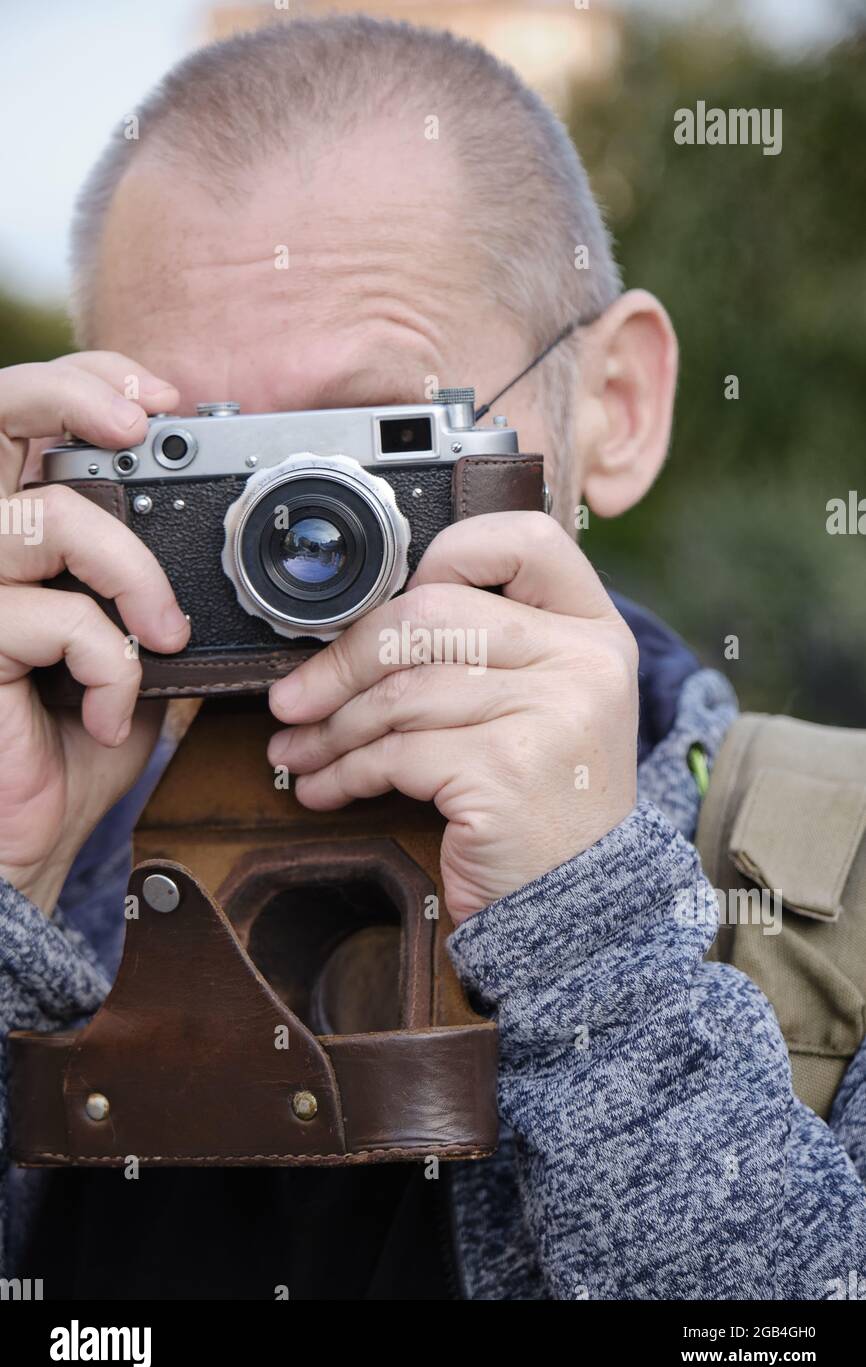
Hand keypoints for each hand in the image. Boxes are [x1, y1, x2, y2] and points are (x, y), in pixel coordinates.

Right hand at [0, 352, 190, 913]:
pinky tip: (111, 710)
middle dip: (70, 394)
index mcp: (15, 538)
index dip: (84, 384)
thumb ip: (152, 595)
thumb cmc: (70, 748)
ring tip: (162, 635)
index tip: (160, 398)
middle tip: (141, 419)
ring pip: (50, 518)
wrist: (31, 837)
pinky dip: (111, 665)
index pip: (24, 423)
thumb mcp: (134, 655)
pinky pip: (54, 618)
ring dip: (132, 573)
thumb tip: (222, 551)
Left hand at [268, 512, 638, 923]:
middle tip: (293, 698)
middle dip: (343, 660)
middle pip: (432, 613)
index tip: (387, 604)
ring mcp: (551, 714)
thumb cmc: (541, 798)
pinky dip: (346, 771)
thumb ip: (483, 647)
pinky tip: (328, 787)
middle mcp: (583, 662)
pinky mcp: (506, 771)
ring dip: (331, 727)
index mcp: (593, 629)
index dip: (444, 555)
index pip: (524, 540)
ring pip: (402, 690)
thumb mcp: (538, 703)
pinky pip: (396, 752)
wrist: (576, 903)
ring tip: (299, 752)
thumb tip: (355, 624)